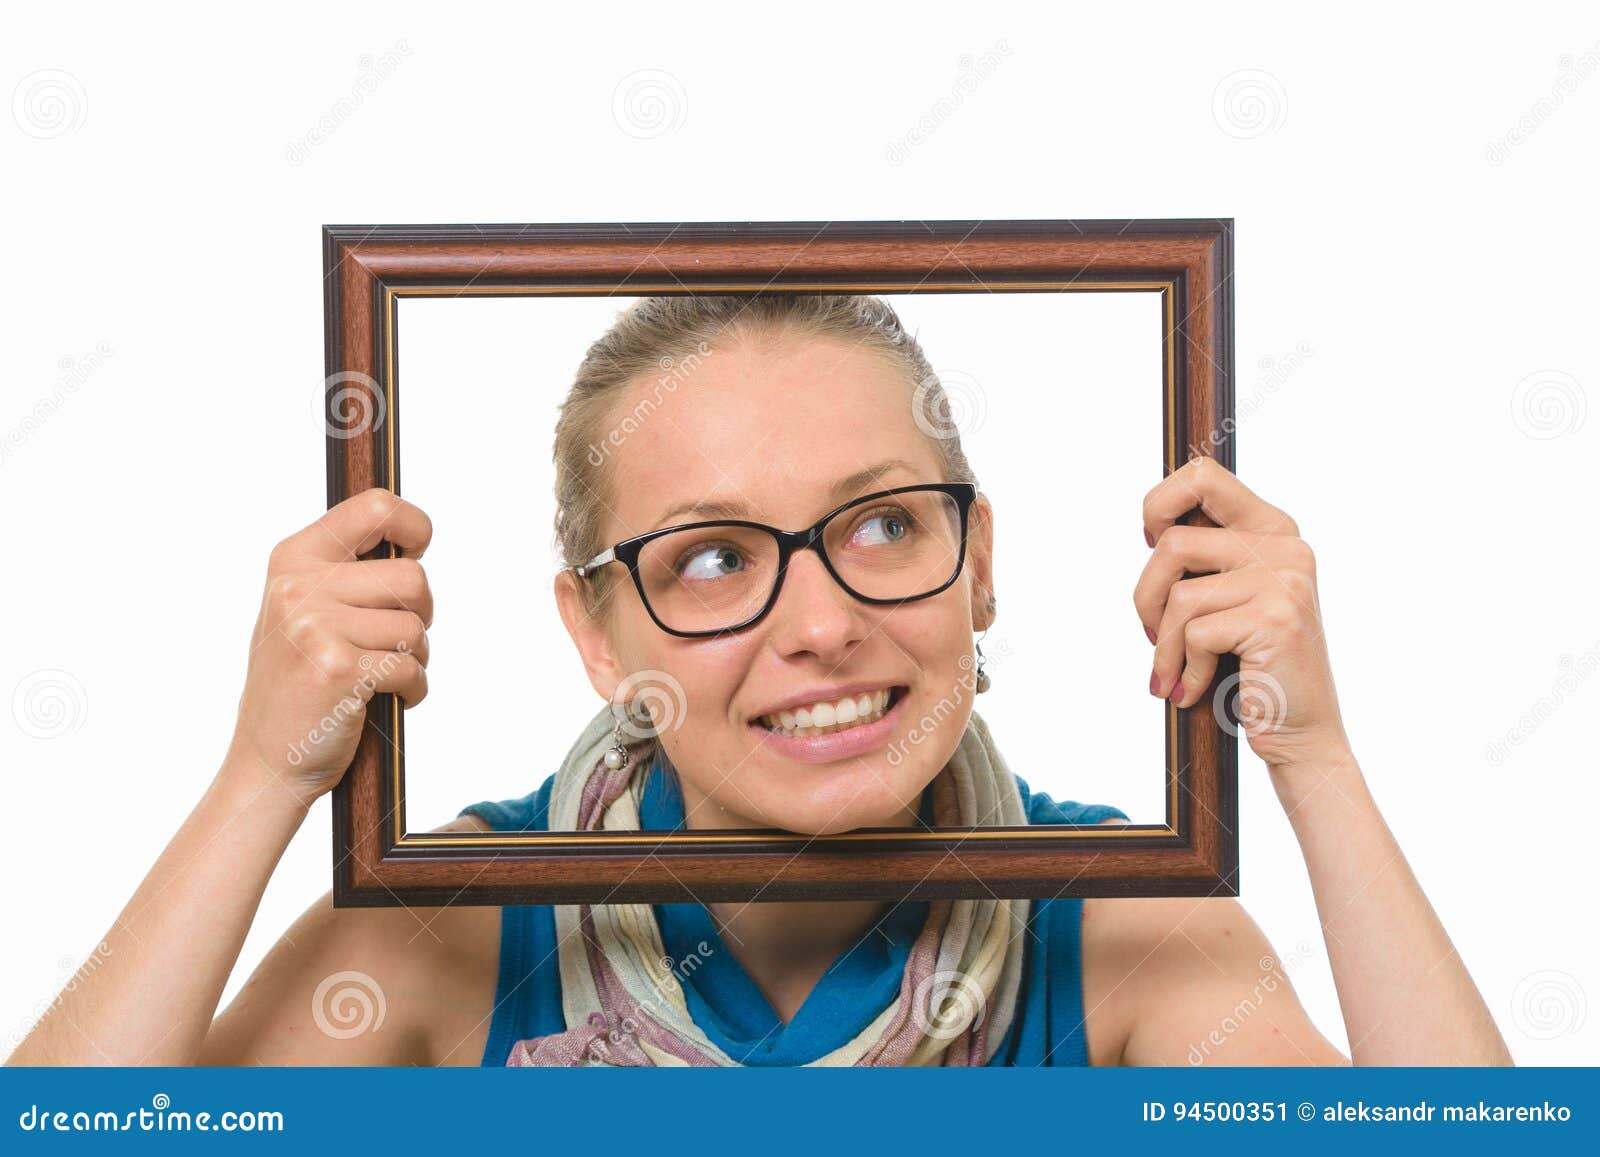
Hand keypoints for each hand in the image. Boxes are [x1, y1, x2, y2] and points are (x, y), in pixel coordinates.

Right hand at [225, 488, 433, 801]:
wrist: (266, 761)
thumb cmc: (300, 683)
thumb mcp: (305, 610)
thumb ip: (348, 572)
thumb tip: (413, 540)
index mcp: (293, 559)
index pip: (373, 507)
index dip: (413, 524)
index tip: (418, 547)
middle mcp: (298, 587)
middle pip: (412, 577)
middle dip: (421, 614)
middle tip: (395, 642)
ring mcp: (314, 627)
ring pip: (415, 626)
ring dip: (414, 657)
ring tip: (380, 675)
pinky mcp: (336, 669)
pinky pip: (411, 667)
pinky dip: (412, 689)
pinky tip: (384, 700)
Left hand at [1134, 456, 1349, 774]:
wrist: (1302, 733)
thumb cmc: (1251, 667)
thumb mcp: (1226, 598)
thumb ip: (1203, 557)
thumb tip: (1152, 526)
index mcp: (1273, 529)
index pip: (1202, 476)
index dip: (1158, 504)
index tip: (1151, 545)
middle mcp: (1285, 545)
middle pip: (1173, 540)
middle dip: (1146, 596)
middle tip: (1153, 635)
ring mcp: (1284, 579)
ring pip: (1177, 594)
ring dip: (1161, 644)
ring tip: (1171, 672)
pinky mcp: (1275, 617)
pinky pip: (1193, 633)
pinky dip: (1182, 669)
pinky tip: (1193, 690)